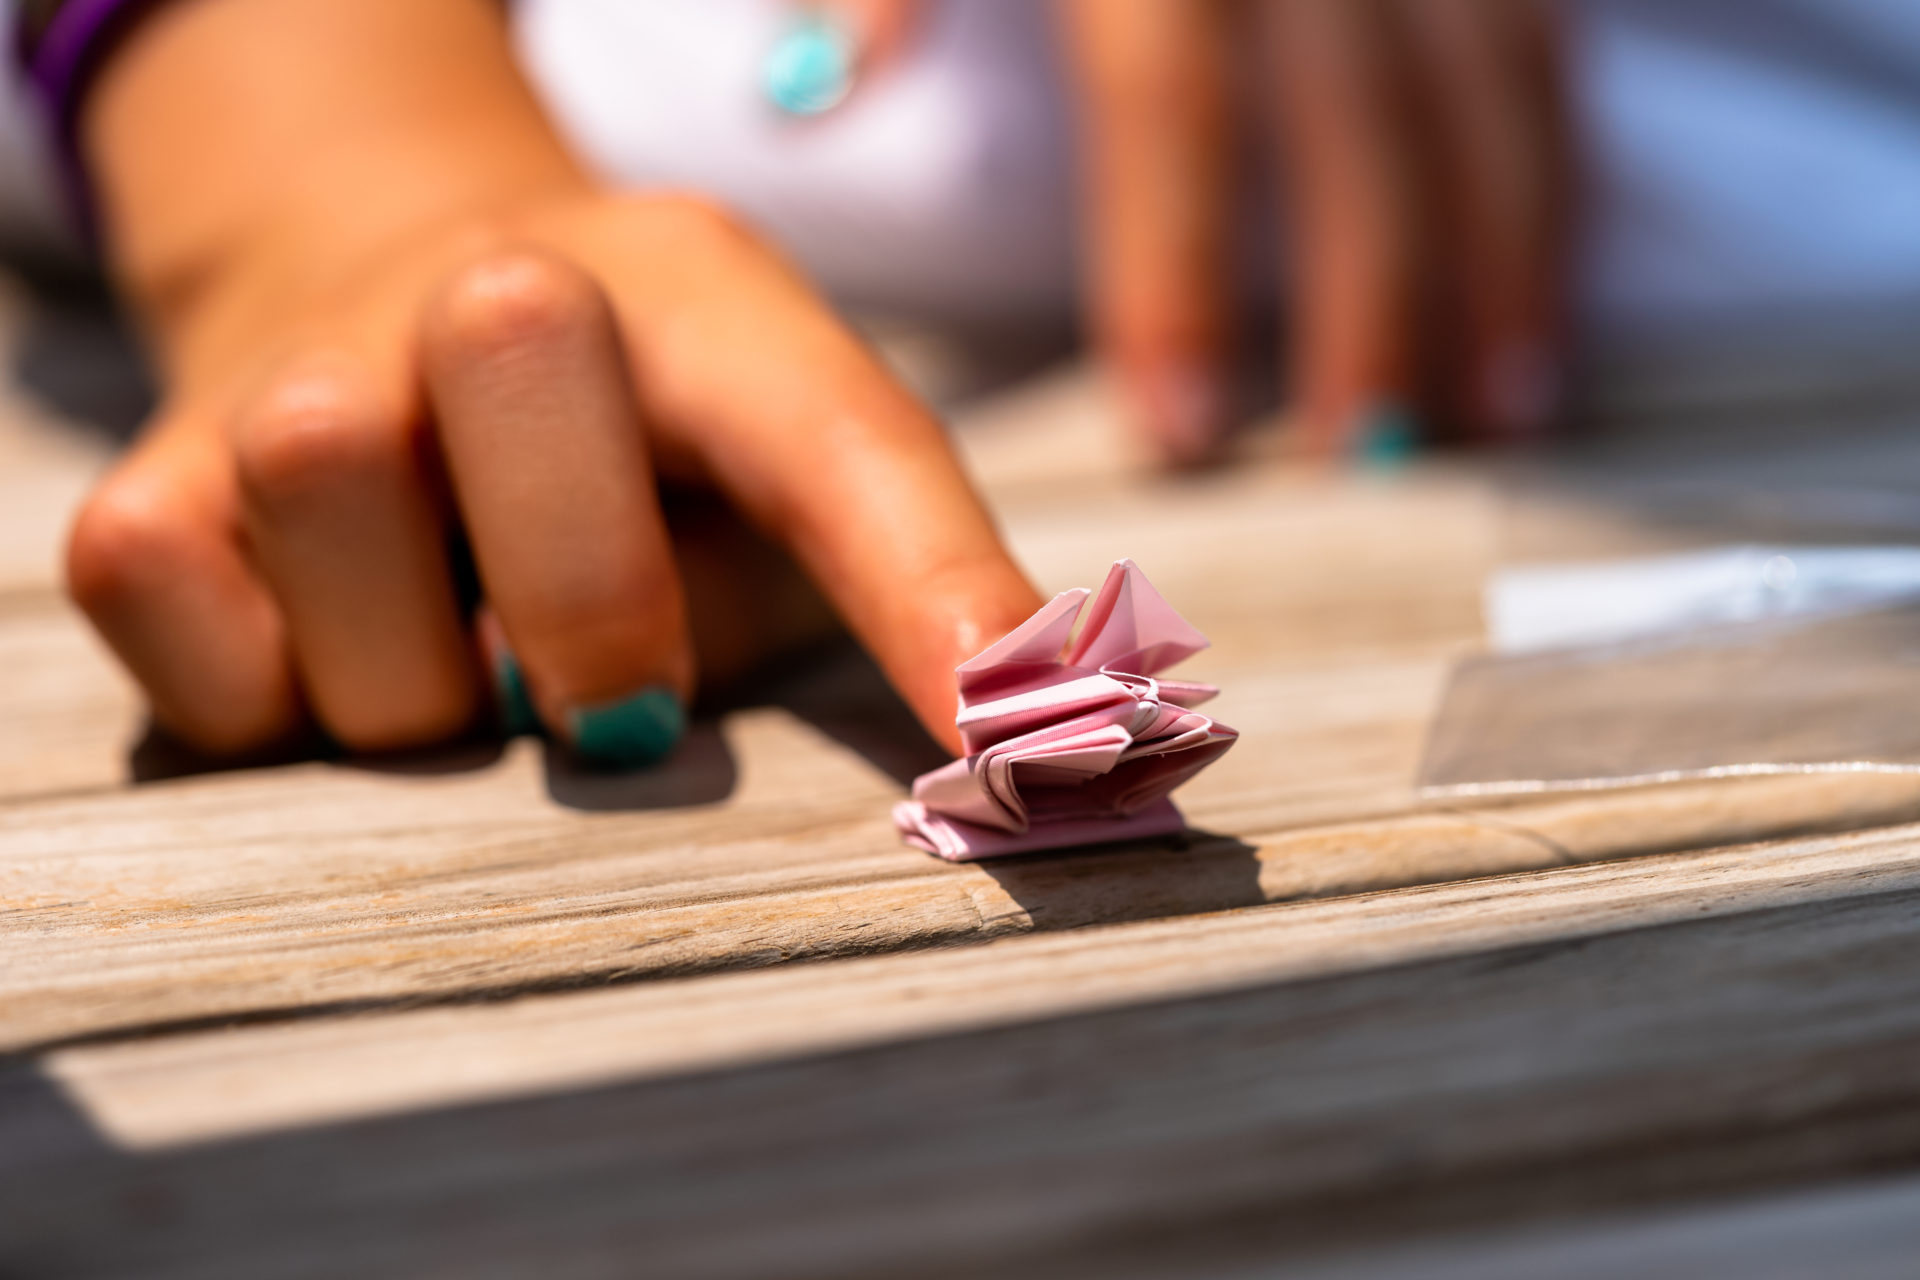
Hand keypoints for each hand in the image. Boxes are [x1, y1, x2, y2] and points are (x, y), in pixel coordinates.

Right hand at [65, 0, 1040, 762]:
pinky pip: (199, 657)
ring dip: (437, 691)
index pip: (841, 438)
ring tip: (461, 645)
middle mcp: (484, 293)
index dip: (931, 593)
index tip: (1022, 752)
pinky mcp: (141, 495)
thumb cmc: (627, 453)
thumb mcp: (765, 481)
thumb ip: (876, 586)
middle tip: (620, 692)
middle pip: (523, 408)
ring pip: (354, 584)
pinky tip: (331, 639)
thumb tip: (1022, 748)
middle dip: (590, 605)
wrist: (371, 304)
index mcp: (695, 296)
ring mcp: (297, 381)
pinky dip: (279, 704)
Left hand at [1061, 0, 1571, 463]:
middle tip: (1352, 458)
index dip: (1178, 272)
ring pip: (1489, 90)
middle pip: (1356, 124)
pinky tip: (1546, 297)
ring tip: (1500, 412)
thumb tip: (821, 78)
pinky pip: (1544, 52)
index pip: (1174, 101)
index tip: (1180, 429)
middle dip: (1367, 303)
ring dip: (1505, 260)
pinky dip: (1556, 178)